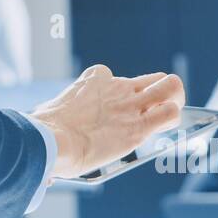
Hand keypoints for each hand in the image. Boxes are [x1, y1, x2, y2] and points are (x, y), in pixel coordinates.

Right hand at [30, 65, 184, 179]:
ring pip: (170, 87)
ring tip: (169, 115)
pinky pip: (170, 113)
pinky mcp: (139, 127)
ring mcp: (131, 105)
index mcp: (95, 80)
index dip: (122, 94)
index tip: (115, 112)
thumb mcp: (51, 112)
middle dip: (163, 91)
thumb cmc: (45, 132)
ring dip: (175, 100)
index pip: (115, 77)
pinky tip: (165, 129)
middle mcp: (118, 87)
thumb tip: (42, 134)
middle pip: (155, 79)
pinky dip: (173, 120)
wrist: (51, 140)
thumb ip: (59, 117)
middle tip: (159, 109)